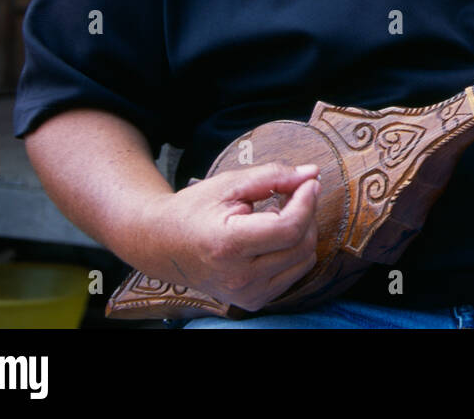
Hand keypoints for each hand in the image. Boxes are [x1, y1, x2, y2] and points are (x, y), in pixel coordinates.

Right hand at [138, 162, 321, 311]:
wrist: (161, 245)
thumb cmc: (193, 210)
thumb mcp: (229, 184)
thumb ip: (272, 177)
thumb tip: (311, 174)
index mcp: (228, 246)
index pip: (288, 228)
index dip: (306, 202)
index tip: (308, 183)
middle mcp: (239, 277)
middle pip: (300, 245)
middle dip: (307, 213)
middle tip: (295, 192)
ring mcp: (247, 294)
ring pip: (304, 260)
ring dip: (303, 231)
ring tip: (281, 212)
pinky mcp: (254, 300)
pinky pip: (294, 273)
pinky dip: (294, 250)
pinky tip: (274, 235)